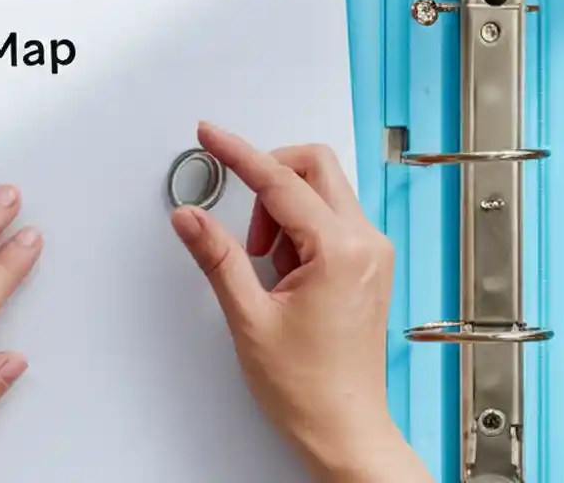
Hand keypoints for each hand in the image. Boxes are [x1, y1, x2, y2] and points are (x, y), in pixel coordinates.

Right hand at [169, 122, 432, 482]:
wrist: (343, 428)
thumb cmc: (308, 388)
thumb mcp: (249, 317)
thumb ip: (217, 257)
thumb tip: (191, 217)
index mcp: (341, 251)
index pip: (281, 181)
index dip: (238, 153)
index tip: (211, 135)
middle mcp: (367, 244)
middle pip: (314, 167)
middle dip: (268, 176)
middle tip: (239, 215)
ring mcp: (372, 253)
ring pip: (323, 191)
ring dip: (283, 209)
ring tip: (263, 264)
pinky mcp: (368, 264)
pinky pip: (330, 219)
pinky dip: (298, 230)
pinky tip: (282, 271)